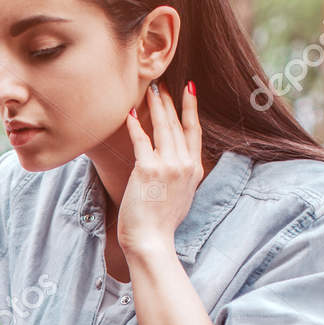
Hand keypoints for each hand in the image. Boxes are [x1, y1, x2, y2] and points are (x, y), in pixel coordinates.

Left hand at [117, 80, 202, 258]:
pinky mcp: (148, 169)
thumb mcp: (181, 197)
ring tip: (151, 90)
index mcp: (194, 170)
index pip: (194, 132)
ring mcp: (168, 166)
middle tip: (162, 83)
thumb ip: (180, 177)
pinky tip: (129, 113)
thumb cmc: (160, 225)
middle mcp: (185, 164)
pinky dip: (135, 125)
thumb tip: (174, 165)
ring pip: (162, 127)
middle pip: (177, 124)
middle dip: (169, 102)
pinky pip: (141, 140)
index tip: (189, 88)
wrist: (152, 241)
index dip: (191, 109)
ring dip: (155, 106)